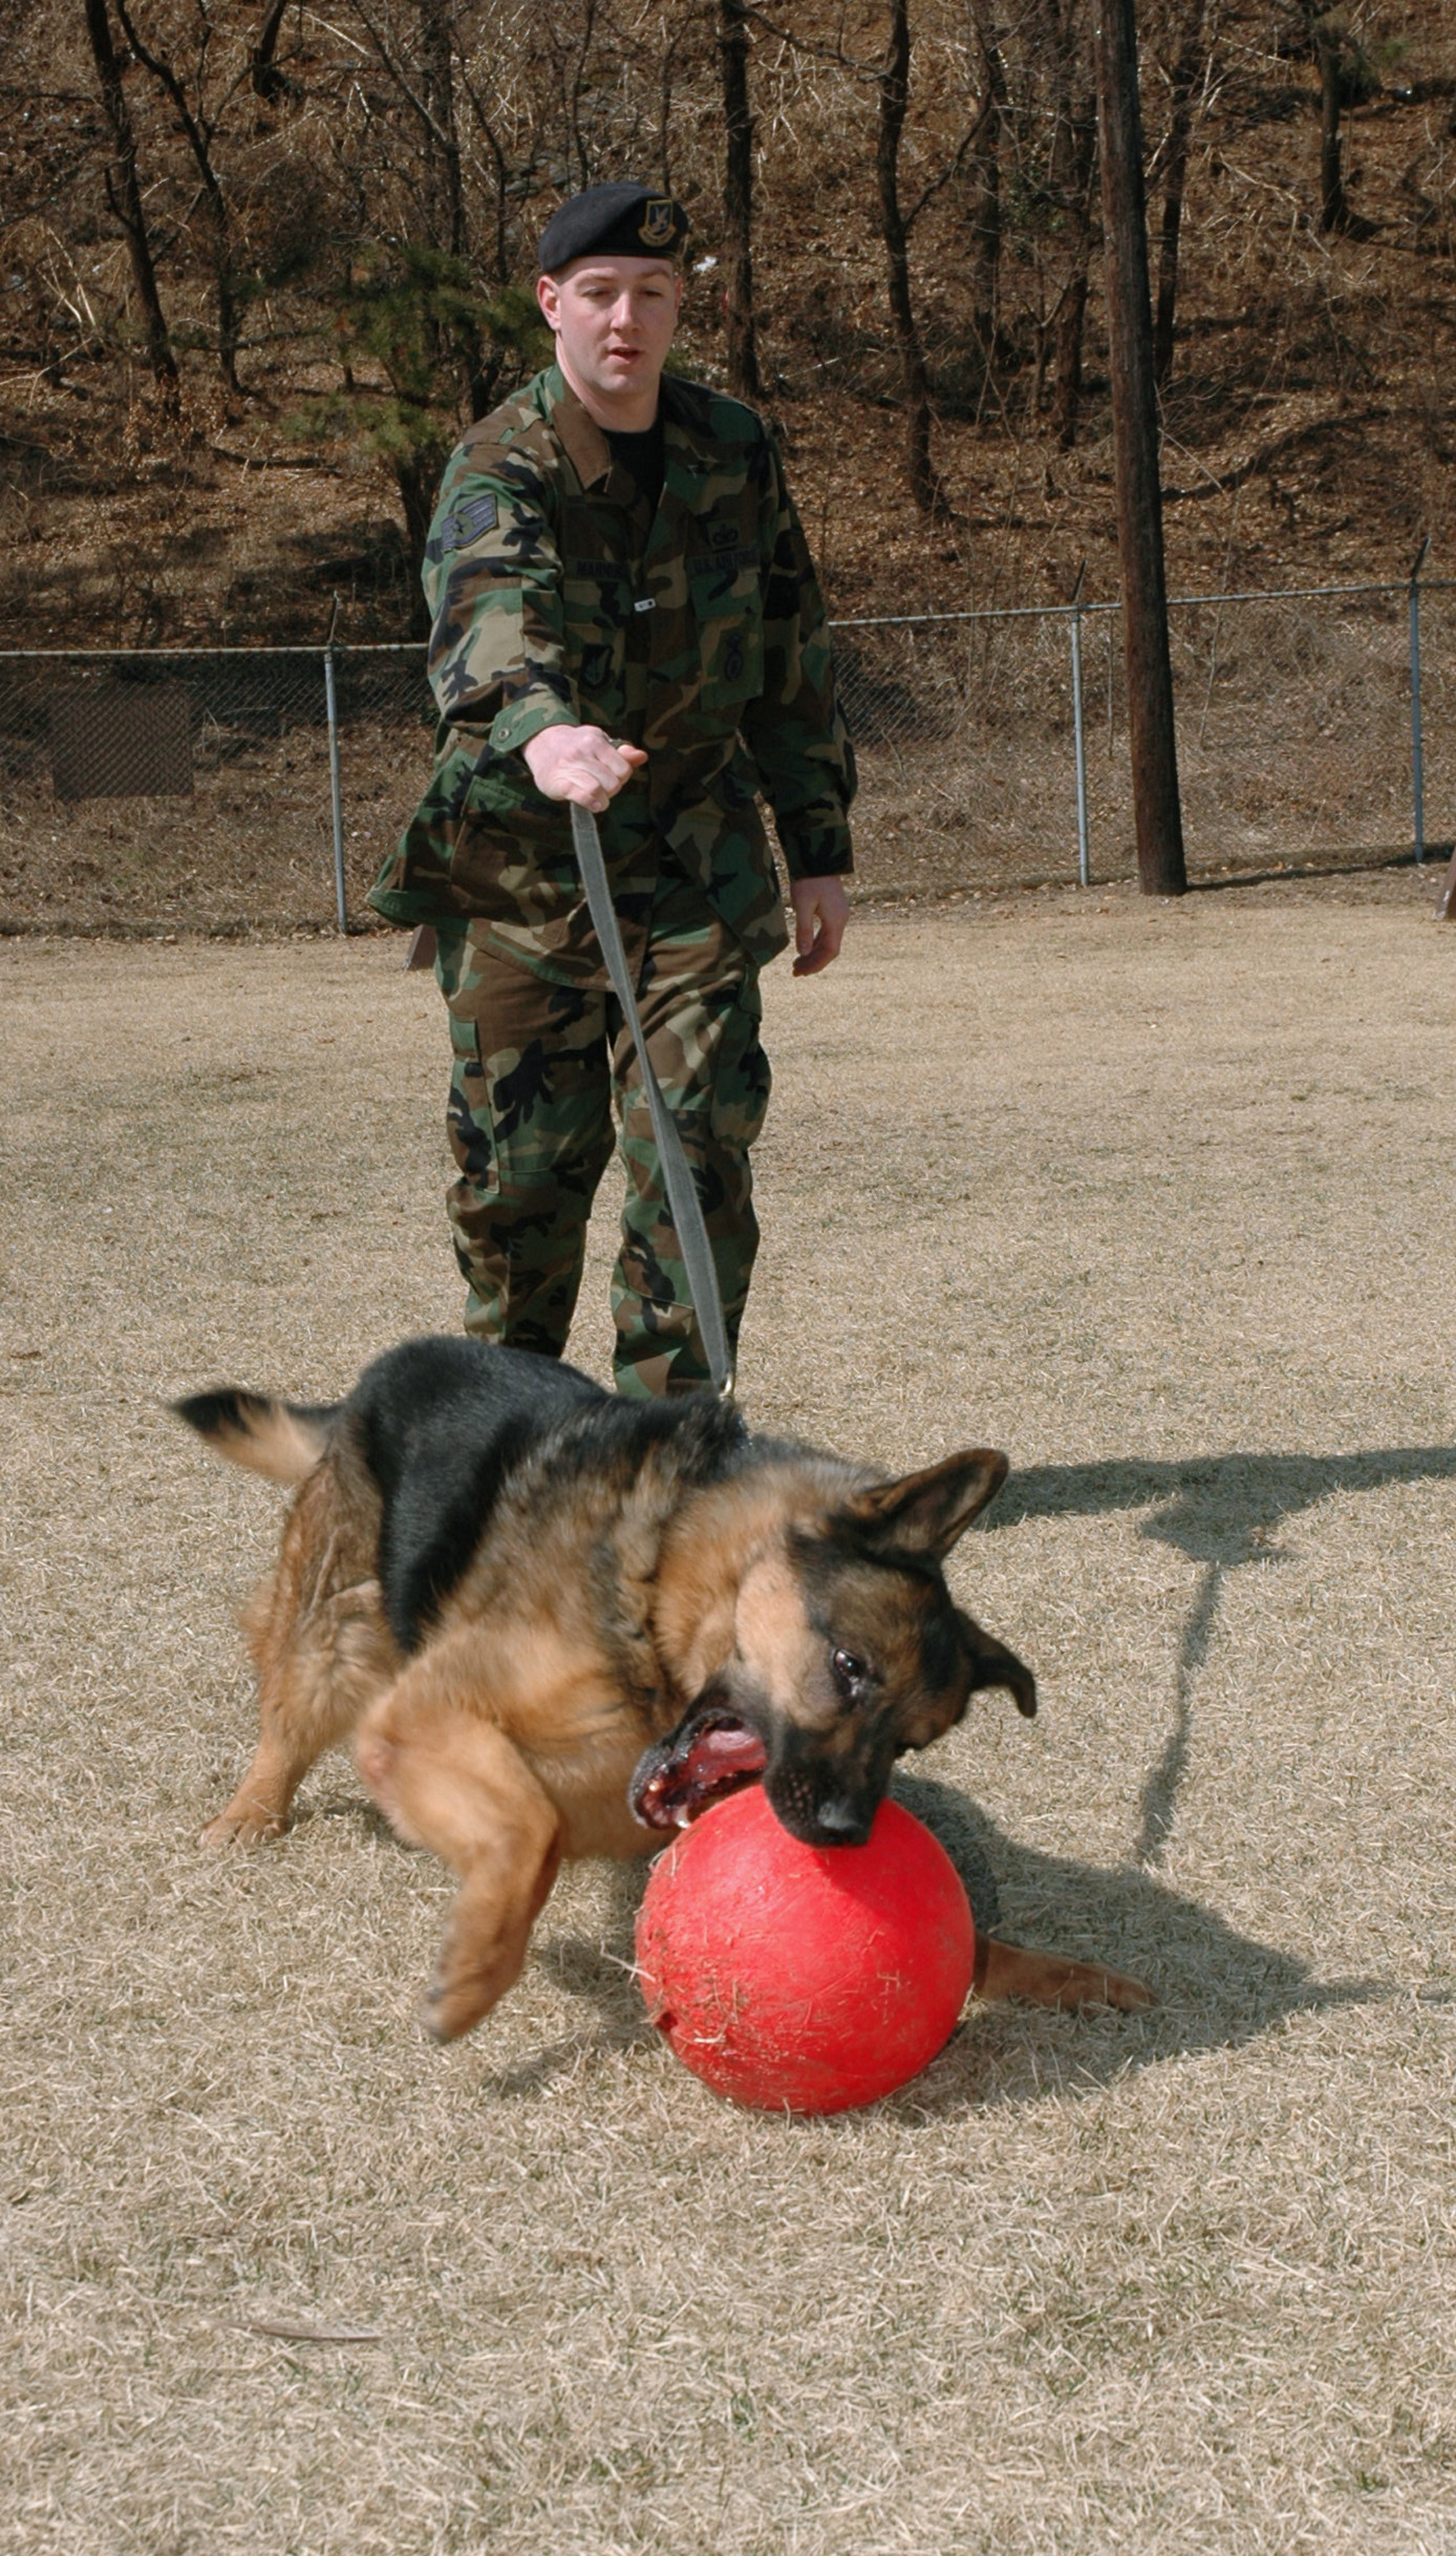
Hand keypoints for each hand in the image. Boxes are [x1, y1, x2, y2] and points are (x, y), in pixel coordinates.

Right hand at [523, 724, 646, 812]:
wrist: (541, 742)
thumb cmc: (576, 745)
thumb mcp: (599, 742)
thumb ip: (621, 753)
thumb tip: (642, 756)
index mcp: (596, 741)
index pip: (623, 769)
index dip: (622, 778)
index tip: (613, 778)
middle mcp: (582, 752)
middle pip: (613, 783)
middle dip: (612, 790)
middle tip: (603, 788)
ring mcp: (568, 767)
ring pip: (598, 790)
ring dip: (603, 800)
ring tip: (598, 799)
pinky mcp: (556, 782)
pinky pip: (580, 796)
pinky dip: (591, 803)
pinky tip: (594, 805)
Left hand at [790, 874, 849, 975]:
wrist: (817, 858)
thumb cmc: (808, 880)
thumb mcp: (803, 904)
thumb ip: (803, 929)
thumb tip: (802, 953)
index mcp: (836, 920)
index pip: (829, 951)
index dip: (816, 965)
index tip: (801, 972)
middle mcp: (841, 920)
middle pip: (829, 949)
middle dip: (813, 962)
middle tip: (796, 972)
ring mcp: (838, 915)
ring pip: (828, 942)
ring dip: (814, 954)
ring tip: (798, 963)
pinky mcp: (833, 910)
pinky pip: (826, 933)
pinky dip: (815, 943)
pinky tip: (805, 948)